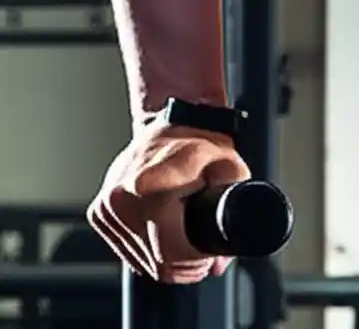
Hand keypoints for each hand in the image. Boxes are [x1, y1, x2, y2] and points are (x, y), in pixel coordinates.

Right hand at [87, 123, 251, 283]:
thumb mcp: (231, 170)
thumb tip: (219, 261)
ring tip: (185, 229)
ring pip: (142, 260)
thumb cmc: (202, 144)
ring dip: (166, 256)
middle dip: (185, 262)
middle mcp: (122, 195)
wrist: (171, 123)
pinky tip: (164, 227)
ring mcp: (106, 205)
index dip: (194, 260)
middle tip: (202, 244)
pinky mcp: (98, 213)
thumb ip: (233, 213)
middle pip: (157, 261)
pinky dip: (149, 247)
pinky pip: (128, 250)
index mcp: (152, 183)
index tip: (208, 252)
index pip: (169, 252)